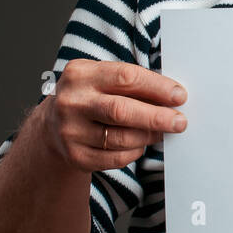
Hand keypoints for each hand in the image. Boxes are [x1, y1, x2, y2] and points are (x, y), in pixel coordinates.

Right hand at [41, 59, 187, 171]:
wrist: (52, 126)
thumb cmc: (89, 98)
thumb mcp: (101, 79)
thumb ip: (132, 84)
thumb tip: (173, 96)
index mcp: (80, 74)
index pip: (126, 77)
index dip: (157, 87)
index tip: (179, 96)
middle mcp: (72, 102)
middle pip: (122, 110)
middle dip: (157, 117)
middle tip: (179, 121)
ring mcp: (70, 131)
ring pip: (121, 138)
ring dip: (148, 136)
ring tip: (160, 132)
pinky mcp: (75, 156)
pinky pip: (116, 158)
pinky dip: (134, 152)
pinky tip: (139, 144)